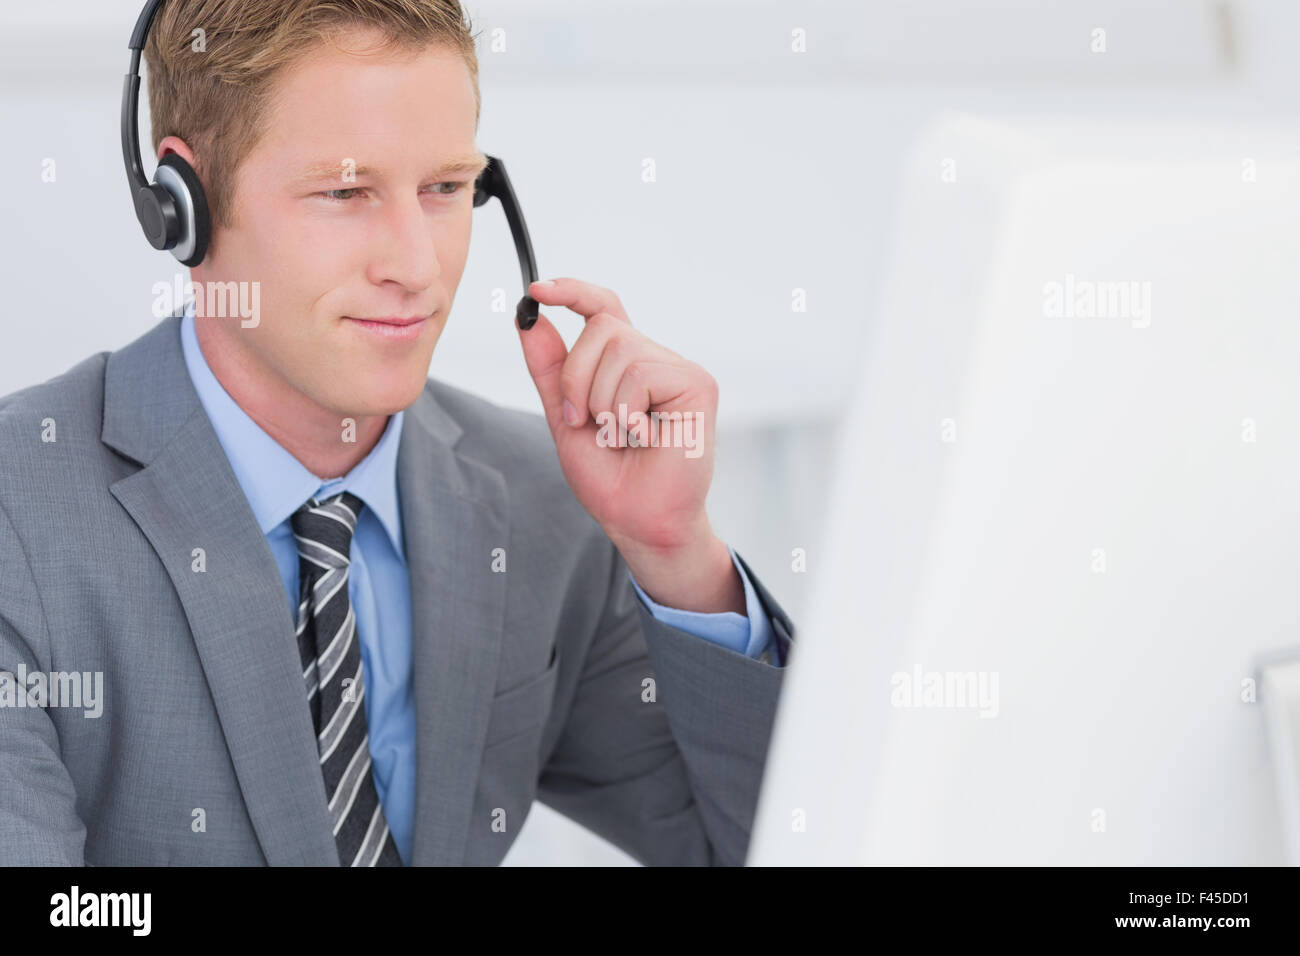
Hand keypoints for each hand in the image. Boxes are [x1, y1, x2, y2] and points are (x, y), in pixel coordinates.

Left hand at [517, 278, 743, 614]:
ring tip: (621, 435)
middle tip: (586, 421)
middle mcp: (656, 361)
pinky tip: (644, 437)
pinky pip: (641, 372)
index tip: (538, 290)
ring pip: (620, 348)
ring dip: (602, 401)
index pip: (604, 310)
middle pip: (602, 328)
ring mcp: (680, 370)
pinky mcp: (697, 385)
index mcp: (627, 366)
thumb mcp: (566, 418)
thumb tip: (528, 320)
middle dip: (576, 377)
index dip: (573, 291)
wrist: (639, 520)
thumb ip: (550, 370)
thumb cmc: (611, 479)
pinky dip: (627, 411)